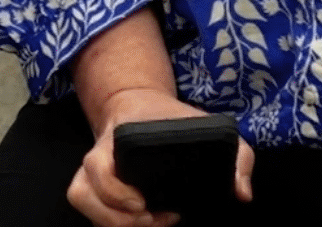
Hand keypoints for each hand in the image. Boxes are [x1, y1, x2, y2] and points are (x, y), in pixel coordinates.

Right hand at [67, 87, 254, 226]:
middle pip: (84, 193)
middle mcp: (98, 156)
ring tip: (145, 221)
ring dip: (109, 220)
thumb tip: (241, 194)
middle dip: (118, 217)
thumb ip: (236, 155)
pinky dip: (105, 219)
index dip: (114, 191)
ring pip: (81, 199)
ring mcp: (92, 172)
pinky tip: (135, 220)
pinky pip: (87, 207)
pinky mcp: (94, 187)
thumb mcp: (208, 127)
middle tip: (153, 217)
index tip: (143, 203)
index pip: (97, 166)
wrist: (138, 106)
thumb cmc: (173, 119)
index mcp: (119, 139)